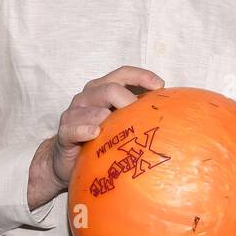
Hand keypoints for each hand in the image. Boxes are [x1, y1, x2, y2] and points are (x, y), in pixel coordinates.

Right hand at [27, 65, 162, 208]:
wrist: (70, 162)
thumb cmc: (102, 139)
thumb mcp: (122, 123)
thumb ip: (138, 113)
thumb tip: (171, 113)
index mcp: (102, 88)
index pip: (122, 74)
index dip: (141, 76)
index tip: (160, 86)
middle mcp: (87, 97)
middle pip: (108, 88)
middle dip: (126, 98)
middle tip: (139, 111)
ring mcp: (74, 113)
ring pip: (89, 106)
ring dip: (104, 114)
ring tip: (114, 122)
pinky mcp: (64, 132)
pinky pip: (72, 128)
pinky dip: (84, 128)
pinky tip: (95, 132)